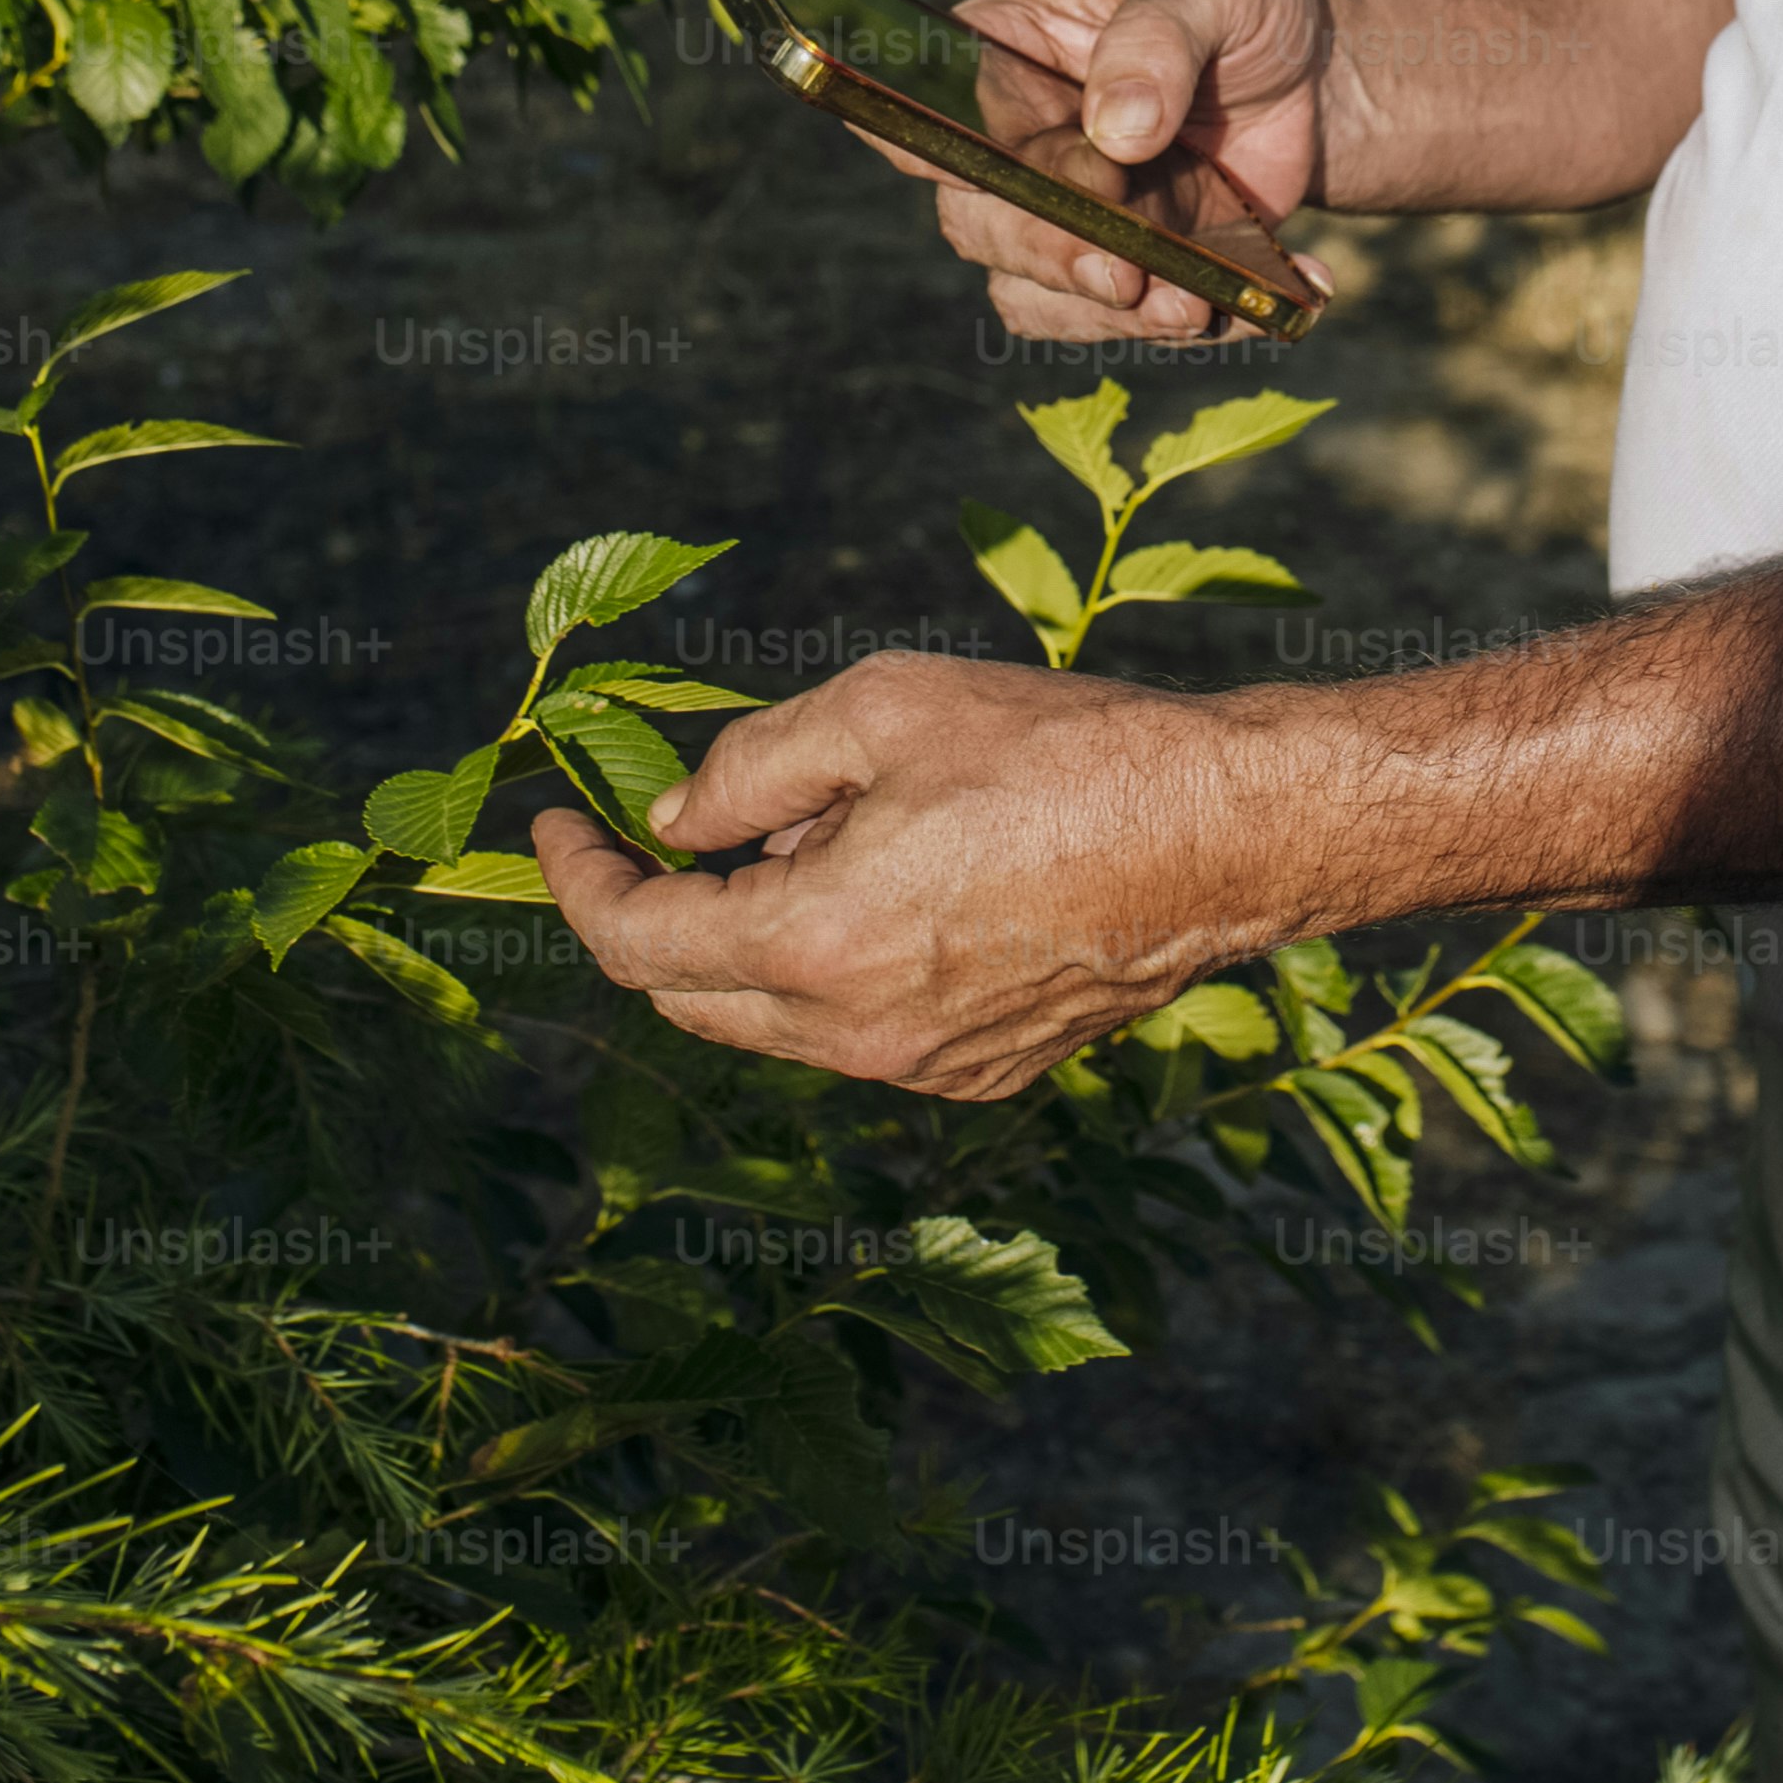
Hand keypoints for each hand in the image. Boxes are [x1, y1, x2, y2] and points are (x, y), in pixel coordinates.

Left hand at [528, 650, 1312, 1095]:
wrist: (1225, 837)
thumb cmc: (1063, 752)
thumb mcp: (885, 708)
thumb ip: (755, 765)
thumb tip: (678, 814)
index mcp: (815, 944)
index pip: (635, 941)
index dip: (576, 883)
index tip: (558, 828)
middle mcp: (857, 1034)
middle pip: (690, 998)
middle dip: (651, 917)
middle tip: (657, 832)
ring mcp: (924, 1070)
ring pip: (777, 1022)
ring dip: (752, 942)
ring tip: (815, 835)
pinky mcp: (983, 1074)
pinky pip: (862, 1033)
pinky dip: (833, 972)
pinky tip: (892, 886)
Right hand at [905, 0, 1343, 343]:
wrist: (1316, 69)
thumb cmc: (1241, 0)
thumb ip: (1159, 38)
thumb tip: (1118, 128)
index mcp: (1007, 50)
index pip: (935, 103)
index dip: (946, 148)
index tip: (1000, 181)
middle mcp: (1016, 143)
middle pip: (978, 219)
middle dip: (1049, 252)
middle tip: (1126, 269)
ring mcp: (1069, 214)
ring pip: (1033, 293)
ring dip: (1108, 315)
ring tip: (1195, 303)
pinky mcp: (1130, 265)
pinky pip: (1125, 323)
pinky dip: (1187, 326)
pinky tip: (1254, 305)